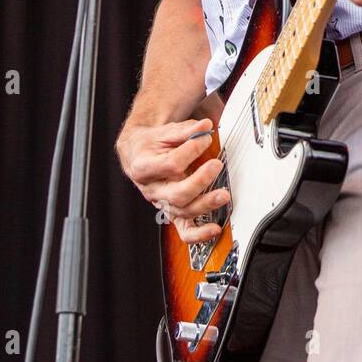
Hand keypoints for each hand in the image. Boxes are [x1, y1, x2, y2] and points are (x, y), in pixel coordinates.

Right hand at [115, 117, 228, 243]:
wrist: (137, 156)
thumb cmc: (150, 145)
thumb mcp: (163, 133)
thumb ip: (185, 131)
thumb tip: (205, 126)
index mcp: (144, 168)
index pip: (171, 163)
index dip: (191, 149)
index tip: (205, 136)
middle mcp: (152, 190)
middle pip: (177, 194)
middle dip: (199, 181)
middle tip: (216, 164)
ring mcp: (163, 204)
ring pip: (183, 212)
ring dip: (205, 205)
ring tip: (223, 195)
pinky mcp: (172, 213)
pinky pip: (184, 231)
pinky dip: (200, 234)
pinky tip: (215, 229)